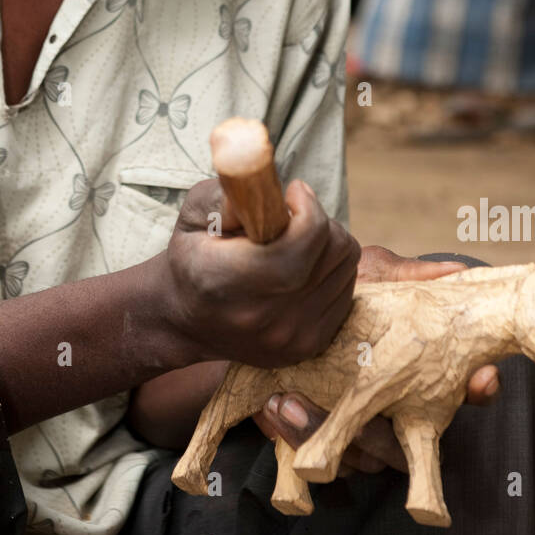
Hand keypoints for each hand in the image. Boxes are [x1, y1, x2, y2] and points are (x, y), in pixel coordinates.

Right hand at [164, 177, 359, 368]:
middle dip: (317, 220)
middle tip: (290, 218)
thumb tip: (268, 188)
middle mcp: (267, 317)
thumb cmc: (192, 257)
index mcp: (232, 281)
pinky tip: (301, 269)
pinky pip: (347, 288)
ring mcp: (294, 337)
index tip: (291, 193)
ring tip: (294, 243)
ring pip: (346, 264)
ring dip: (326, 243)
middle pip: (333, 248)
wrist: (187, 321)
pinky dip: (330, 269)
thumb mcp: (195, 214)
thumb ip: (230, 192)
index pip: (306, 237)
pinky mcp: (312, 345)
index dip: (308, 206)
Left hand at [252, 246, 500, 474]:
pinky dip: (290, 435)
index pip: (462, 390)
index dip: (480, 388)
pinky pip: (309, 460)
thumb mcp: (367, 276)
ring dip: (323, 433)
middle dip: (379, 436)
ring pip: (356, 460)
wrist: (264, 312)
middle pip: (405, 450)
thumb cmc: (328, 295)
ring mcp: (350, 432)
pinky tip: (272, 405)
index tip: (484, 377)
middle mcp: (389, 413)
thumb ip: (405, 278)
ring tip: (290, 400)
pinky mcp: (307, 442)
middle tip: (355, 412)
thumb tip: (459, 272)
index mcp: (413, 376)